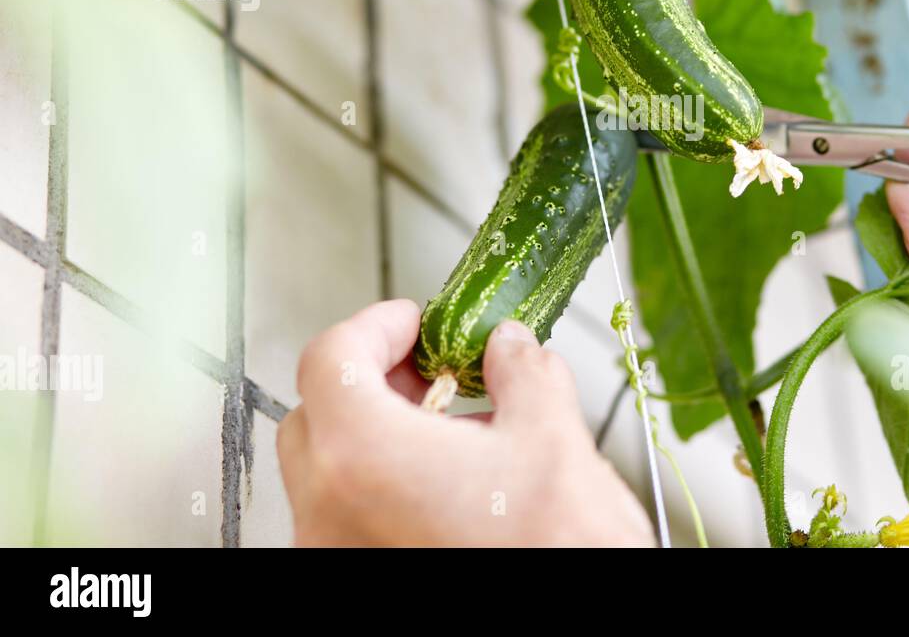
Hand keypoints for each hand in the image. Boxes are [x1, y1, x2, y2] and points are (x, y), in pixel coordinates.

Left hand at [278, 300, 654, 546]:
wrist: (572, 631)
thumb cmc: (556, 550)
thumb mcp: (553, 437)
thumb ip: (522, 372)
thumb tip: (509, 348)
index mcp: (362, 457)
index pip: (330, 359)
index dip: (375, 326)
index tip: (416, 322)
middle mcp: (328, 513)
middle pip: (317, 415)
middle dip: (374, 381)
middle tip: (432, 371)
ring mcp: (336, 556)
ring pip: (330, 473)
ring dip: (381, 437)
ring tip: (455, 434)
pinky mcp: (357, 582)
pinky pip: (349, 520)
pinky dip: (385, 489)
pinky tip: (451, 489)